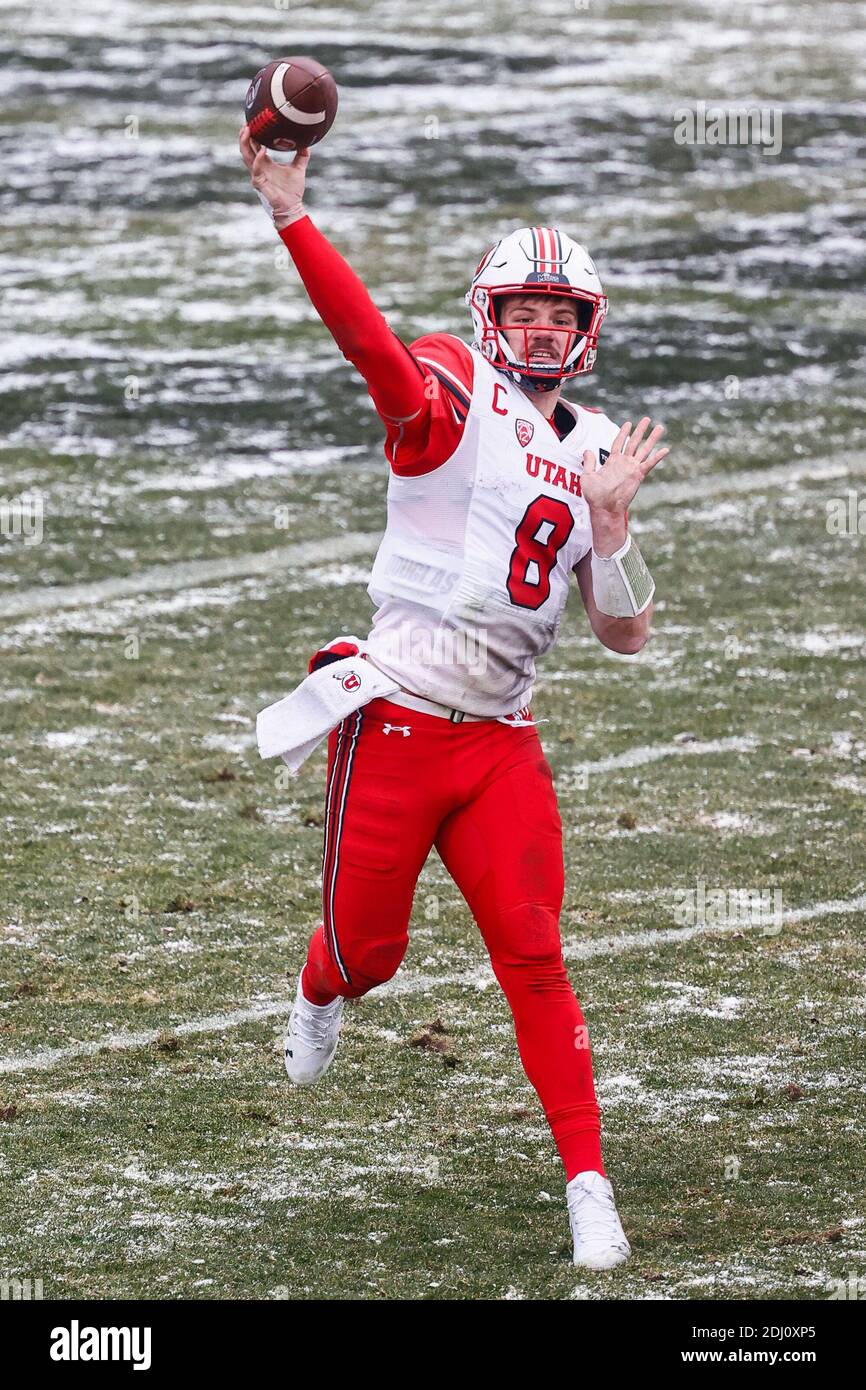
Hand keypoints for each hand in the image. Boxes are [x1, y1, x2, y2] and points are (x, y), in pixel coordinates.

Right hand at [239, 126, 309, 228]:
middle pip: (247, 149)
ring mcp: (257, 175)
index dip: (252, 135)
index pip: (255, 146)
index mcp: (266, 163)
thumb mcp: (299, 168)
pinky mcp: (259, 183)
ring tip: (247, 130)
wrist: (292, 207)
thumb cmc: (293, 191)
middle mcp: (259, 168)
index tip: (253, 122)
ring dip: (245, 143)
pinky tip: (262, 150)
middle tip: (247, 123)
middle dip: (244, 136)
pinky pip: (256, 169)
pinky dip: (258, 159)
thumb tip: (306, 142)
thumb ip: (302, 155)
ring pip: (247, 157)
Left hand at [582, 417, 667, 556]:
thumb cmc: (595, 496)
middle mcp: (624, 463)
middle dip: (641, 431)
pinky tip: (666, 449)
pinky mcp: (638, 475)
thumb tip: (587, 451)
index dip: (623, 433)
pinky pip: (649, 464)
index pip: (619, 443)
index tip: (629, 423)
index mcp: (612, 462)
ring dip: (652, 439)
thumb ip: (589, 463)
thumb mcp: (587, 476)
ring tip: (660, 427)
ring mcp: (632, 468)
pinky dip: (657, 457)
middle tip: (647, 419)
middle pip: (634, 442)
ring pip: (644, 449)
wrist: (604, 508)